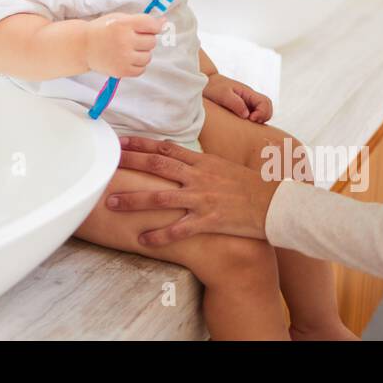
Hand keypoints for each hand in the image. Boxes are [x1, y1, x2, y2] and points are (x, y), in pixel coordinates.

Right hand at [84, 12, 164, 78]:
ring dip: (142, 53)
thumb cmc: (102, 30)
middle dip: (145, 40)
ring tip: (129, 50)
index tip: (150, 29)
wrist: (83, 46)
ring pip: (148, 57)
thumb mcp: (119, 18)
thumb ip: (141, 20)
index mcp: (124, 24)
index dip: (154, 27)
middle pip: (151, 42)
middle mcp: (124, 40)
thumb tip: (164, 22)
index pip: (152, 25)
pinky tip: (127, 59)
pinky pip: (141, 69)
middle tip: (133, 39)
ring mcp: (123, 57)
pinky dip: (137, 65)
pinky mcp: (121, 70)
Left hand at [108, 136, 279, 243]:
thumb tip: (177, 157)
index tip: (120, 142)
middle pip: (157, 167)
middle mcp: (199, 177)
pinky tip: (142, 239)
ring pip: (161, 197)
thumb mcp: (223, 167)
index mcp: (202, 162)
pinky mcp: (209, 221)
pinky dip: (159, 235)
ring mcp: (203, 199)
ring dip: (134, 200)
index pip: (165, 148)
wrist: (276, 204)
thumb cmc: (249, 187)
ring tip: (112, 202)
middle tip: (106, 165)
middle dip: (129, 164)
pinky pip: (179, 229)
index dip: (141, 145)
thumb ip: (198, 164)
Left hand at [204, 74, 272, 122]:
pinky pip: (252, 116)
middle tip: (251, 123)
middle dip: (263, 117)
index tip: (251, 119)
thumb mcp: (222, 94)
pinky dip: (251, 123)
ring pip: (261, 113)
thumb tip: (247, 115)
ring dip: (258, 120)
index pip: (265, 102)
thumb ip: (235, 103)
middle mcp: (249, 98)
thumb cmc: (212, 87)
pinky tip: (241, 126)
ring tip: (246, 125)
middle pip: (267, 108)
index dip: (263, 112)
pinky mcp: (240, 109)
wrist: (204, 85)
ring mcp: (246, 104)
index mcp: (247, 93)